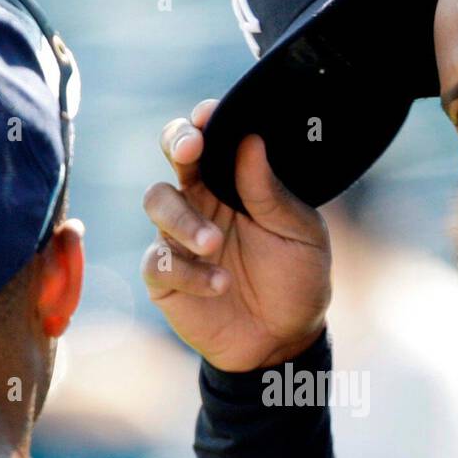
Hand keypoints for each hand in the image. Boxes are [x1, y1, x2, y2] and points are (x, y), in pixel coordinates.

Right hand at [141, 100, 331, 371]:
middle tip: (191, 151)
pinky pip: (158, 261)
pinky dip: (188, 271)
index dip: (204, 121)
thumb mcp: (300, 235)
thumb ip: (272, 193)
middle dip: (176, 142)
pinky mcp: (166, 277)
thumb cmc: (296, 279)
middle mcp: (202, 200)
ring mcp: (179, 237)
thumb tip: (251, 142)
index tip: (210, 116)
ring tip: (214, 244)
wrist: (284, 341)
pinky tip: (220, 285)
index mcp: (234, 181)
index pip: (212, 137)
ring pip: (157, 201)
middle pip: (173, 153)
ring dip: (184, 219)